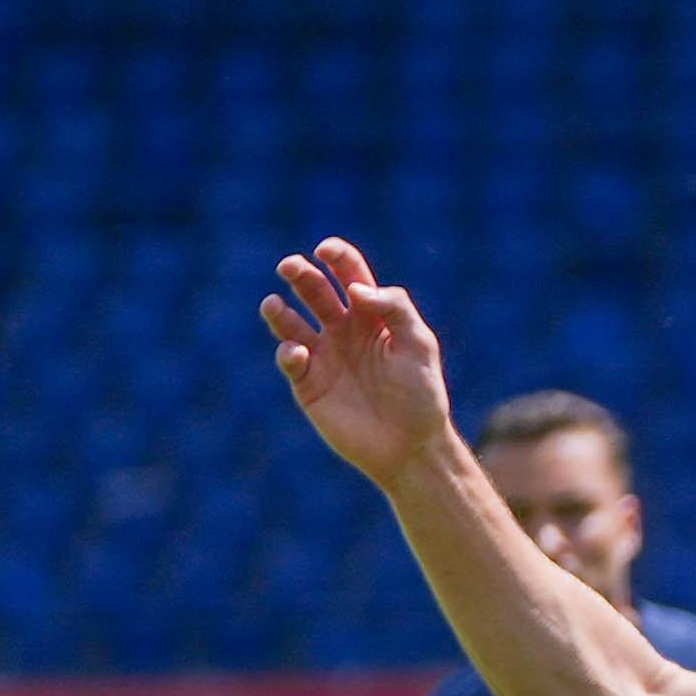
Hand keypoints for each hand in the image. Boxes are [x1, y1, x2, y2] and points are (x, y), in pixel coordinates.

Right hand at [261, 239, 459, 481]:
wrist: (411, 445)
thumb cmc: (421, 394)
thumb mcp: (419, 344)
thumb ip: (394, 308)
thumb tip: (355, 289)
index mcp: (372, 315)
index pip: (349, 274)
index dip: (336, 256)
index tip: (324, 250)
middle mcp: (343, 330)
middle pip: (314, 290)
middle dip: (300, 274)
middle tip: (290, 266)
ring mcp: (323, 356)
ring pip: (289, 323)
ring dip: (278, 310)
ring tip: (273, 305)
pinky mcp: (308, 384)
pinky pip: (289, 360)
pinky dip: (288, 352)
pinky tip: (299, 354)